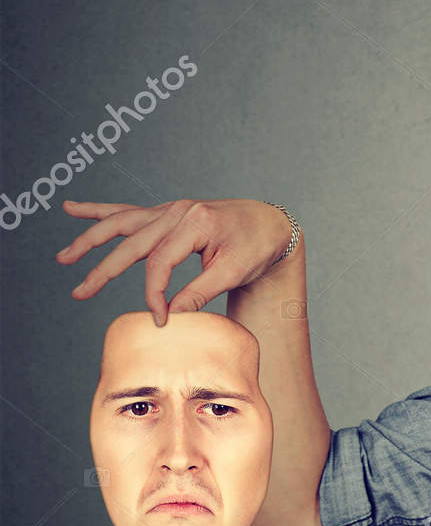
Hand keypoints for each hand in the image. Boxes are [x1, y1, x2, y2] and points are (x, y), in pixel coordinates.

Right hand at [56, 198, 293, 325]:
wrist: (272, 225)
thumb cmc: (257, 247)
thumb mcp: (234, 272)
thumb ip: (200, 292)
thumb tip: (168, 315)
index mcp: (195, 222)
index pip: (160, 263)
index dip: (154, 294)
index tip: (158, 318)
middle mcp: (178, 211)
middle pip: (131, 243)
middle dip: (103, 270)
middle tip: (79, 293)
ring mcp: (171, 209)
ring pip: (121, 223)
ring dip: (90, 239)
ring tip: (64, 257)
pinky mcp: (167, 213)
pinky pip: (128, 212)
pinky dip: (100, 211)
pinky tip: (71, 207)